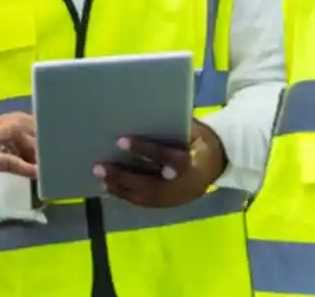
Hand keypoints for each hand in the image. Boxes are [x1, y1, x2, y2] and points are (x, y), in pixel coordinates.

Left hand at [95, 120, 225, 207]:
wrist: (215, 166)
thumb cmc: (199, 142)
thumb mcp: (195, 130)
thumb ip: (177, 126)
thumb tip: (148, 110)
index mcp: (192, 162)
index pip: (167, 157)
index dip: (144, 149)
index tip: (120, 140)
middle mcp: (182, 185)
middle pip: (150, 184)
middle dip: (123, 176)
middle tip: (100, 166)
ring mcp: (174, 198)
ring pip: (144, 196)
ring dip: (119, 187)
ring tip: (100, 177)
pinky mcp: (167, 205)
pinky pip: (144, 202)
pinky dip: (125, 195)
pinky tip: (108, 187)